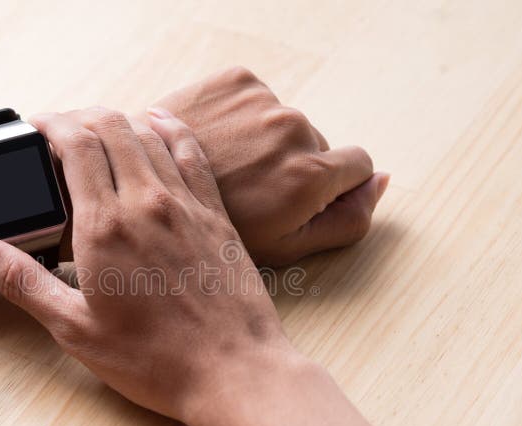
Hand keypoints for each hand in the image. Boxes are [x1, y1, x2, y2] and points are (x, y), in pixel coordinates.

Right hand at [0, 107, 298, 420]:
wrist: (233, 372)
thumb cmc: (153, 360)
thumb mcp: (74, 327)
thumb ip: (21, 279)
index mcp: (105, 228)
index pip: (75, 144)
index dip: (51, 124)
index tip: (35, 127)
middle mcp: (147, 203)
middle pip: (111, 127)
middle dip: (80, 117)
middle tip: (62, 130)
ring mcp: (187, 205)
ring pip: (150, 134)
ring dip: (120, 121)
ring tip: (99, 129)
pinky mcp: (216, 215)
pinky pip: (192, 153)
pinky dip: (171, 129)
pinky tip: (159, 122)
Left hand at [152, 66, 389, 265]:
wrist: (135, 192)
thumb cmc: (209, 237)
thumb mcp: (287, 248)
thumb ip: (347, 219)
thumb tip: (386, 179)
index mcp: (309, 174)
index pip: (358, 165)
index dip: (330, 187)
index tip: (294, 198)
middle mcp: (292, 127)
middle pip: (317, 144)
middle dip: (290, 166)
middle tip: (246, 191)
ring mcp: (261, 100)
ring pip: (286, 123)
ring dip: (264, 142)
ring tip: (224, 168)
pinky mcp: (233, 79)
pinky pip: (259, 100)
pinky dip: (243, 118)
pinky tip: (215, 142)